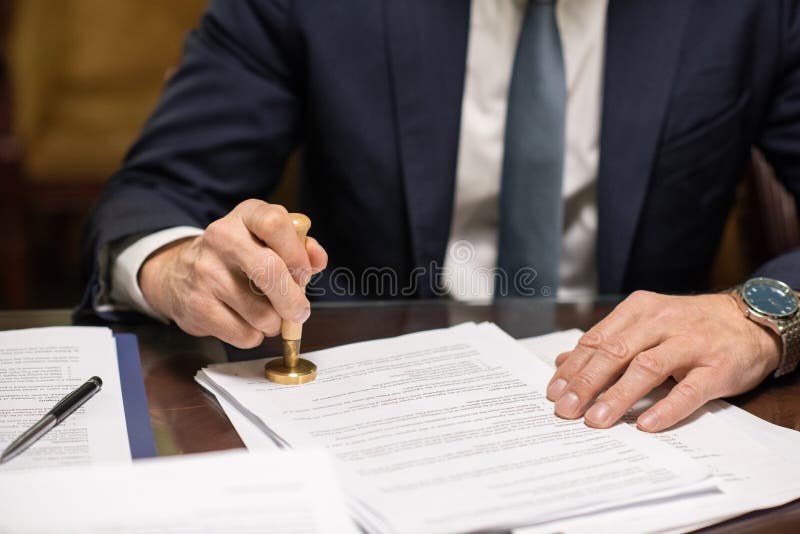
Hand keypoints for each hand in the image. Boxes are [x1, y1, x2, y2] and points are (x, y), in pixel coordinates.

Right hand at [139, 200, 327, 347]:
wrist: (179, 273)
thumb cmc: (240, 258)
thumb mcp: (268, 240)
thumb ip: (300, 247)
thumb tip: (317, 259)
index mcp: (246, 215)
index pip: (275, 223)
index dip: (297, 254)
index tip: (303, 274)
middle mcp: (222, 237)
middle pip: (269, 270)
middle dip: (293, 301)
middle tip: (299, 312)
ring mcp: (206, 272)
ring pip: (262, 313)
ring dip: (275, 323)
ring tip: (268, 316)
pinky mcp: (198, 306)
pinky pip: (245, 334)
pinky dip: (255, 336)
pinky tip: (247, 323)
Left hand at [546, 291, 781, 431]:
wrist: (750, 321)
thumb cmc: (689, 327)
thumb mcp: (645, 325)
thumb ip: (606, 342)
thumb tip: (562, 362)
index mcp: (639, 309)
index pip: (597, 340)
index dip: (574, 368)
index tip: (553, 392)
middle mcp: (663, 321)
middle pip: (616, 352)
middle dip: (587, 382)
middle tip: (566, 409)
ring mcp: (692, 343)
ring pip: (647, 368)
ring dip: (618, 396)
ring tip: (596, 419)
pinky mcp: (718, 367)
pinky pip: (689, 390)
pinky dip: (666, 408)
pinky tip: (645, 424)